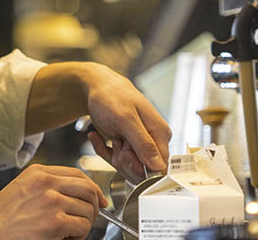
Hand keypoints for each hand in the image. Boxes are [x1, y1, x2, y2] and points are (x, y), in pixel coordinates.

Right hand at [0, 165, 106, 239]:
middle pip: (88, 189)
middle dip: (94, 206)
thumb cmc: (2, 214)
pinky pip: (82, 227)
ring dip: (84, 224)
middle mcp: (47, 183)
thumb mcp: (23, 186)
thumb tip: (79, 192)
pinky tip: (65, 237)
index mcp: (39, 172)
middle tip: (89, 218)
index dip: (93, 188)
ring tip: (70, 231)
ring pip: (88, 210)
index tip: (98, 200)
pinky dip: (79, 235)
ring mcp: (52, 202)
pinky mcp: (55, 222)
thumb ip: (48, 183)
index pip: (78, 174)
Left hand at [82, 64, 170, 178]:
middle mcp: (154, 141)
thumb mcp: (125, 119)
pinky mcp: (128, 146)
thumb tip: (159, 167)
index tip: (123, 153)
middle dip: (122, 160)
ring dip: (112, 154)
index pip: (158, 168)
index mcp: (161, 134)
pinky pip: (115, 161)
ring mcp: (140, 144)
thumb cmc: (111, 97)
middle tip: (116, 140)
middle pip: (142, 171)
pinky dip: (103, 150)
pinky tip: (96, 136)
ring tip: (110, 134)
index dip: (138, 167)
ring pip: (127, 168)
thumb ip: (143, 143)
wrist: (96, 86)